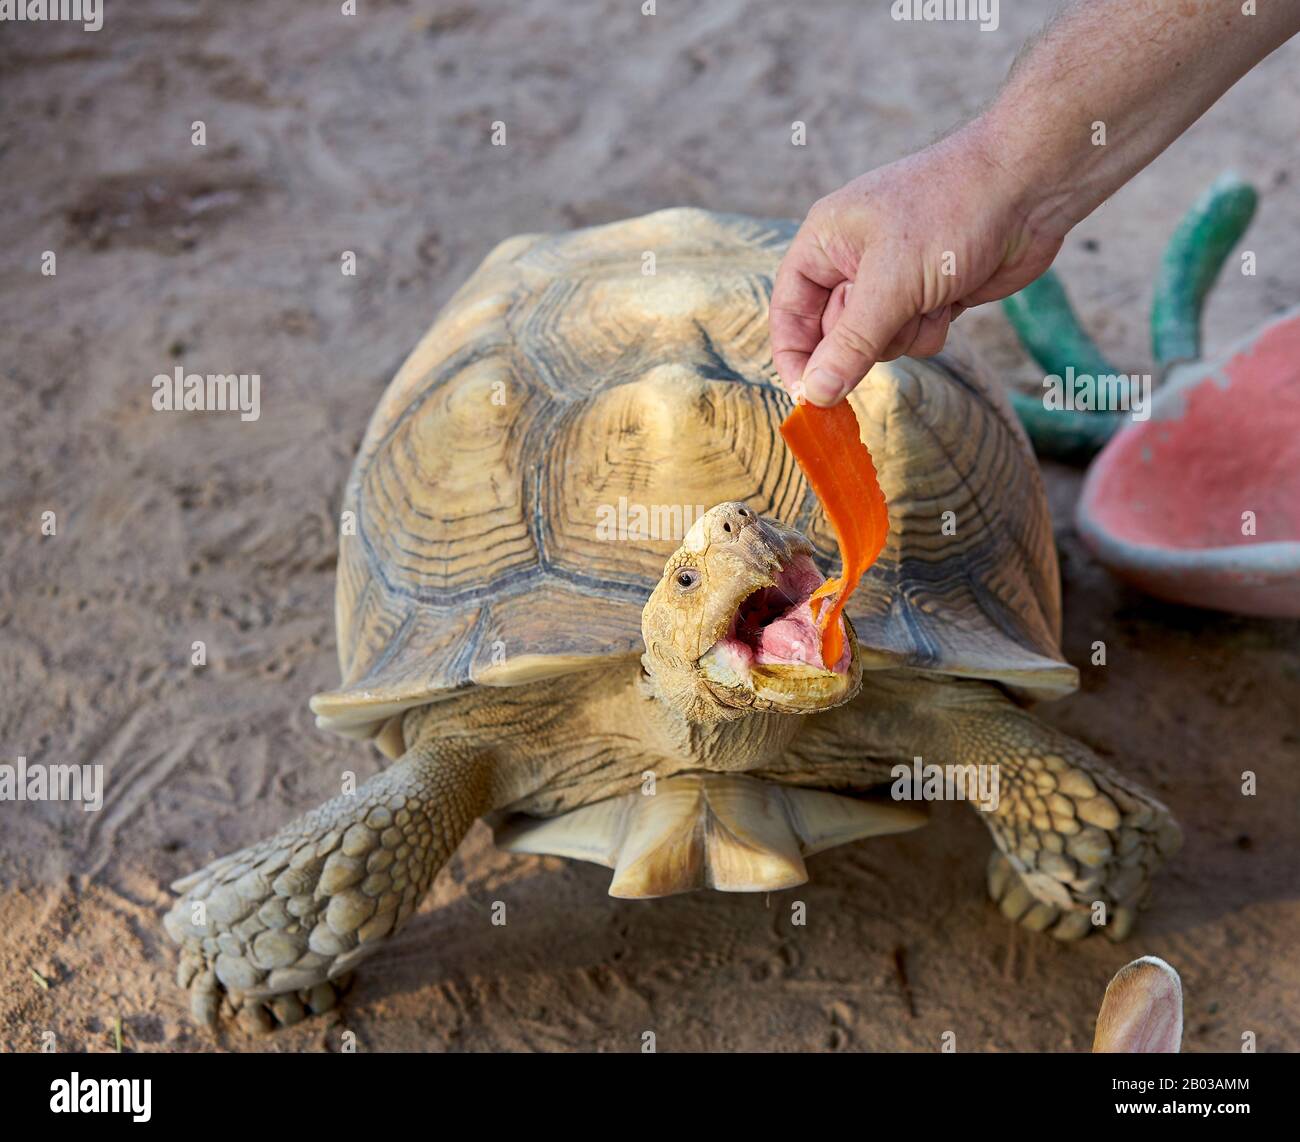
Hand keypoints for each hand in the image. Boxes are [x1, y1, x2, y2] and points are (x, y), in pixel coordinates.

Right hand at [770, 124, 1064, 406]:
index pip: (788, 312)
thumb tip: (814, 394)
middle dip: (865, 339)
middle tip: (893, 315)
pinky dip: (930, 329)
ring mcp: (892, 281)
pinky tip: (952, 298)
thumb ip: (849, 345)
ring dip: (904, 334)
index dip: (795, 356)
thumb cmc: (950, 213)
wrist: (1028, 188)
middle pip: (833, 337)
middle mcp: (851, 263)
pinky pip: (912, 339)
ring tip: (930, 297)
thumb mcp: (890, 284)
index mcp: (824, 243)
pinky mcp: (927, 296)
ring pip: (876, 344)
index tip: (808, 397)